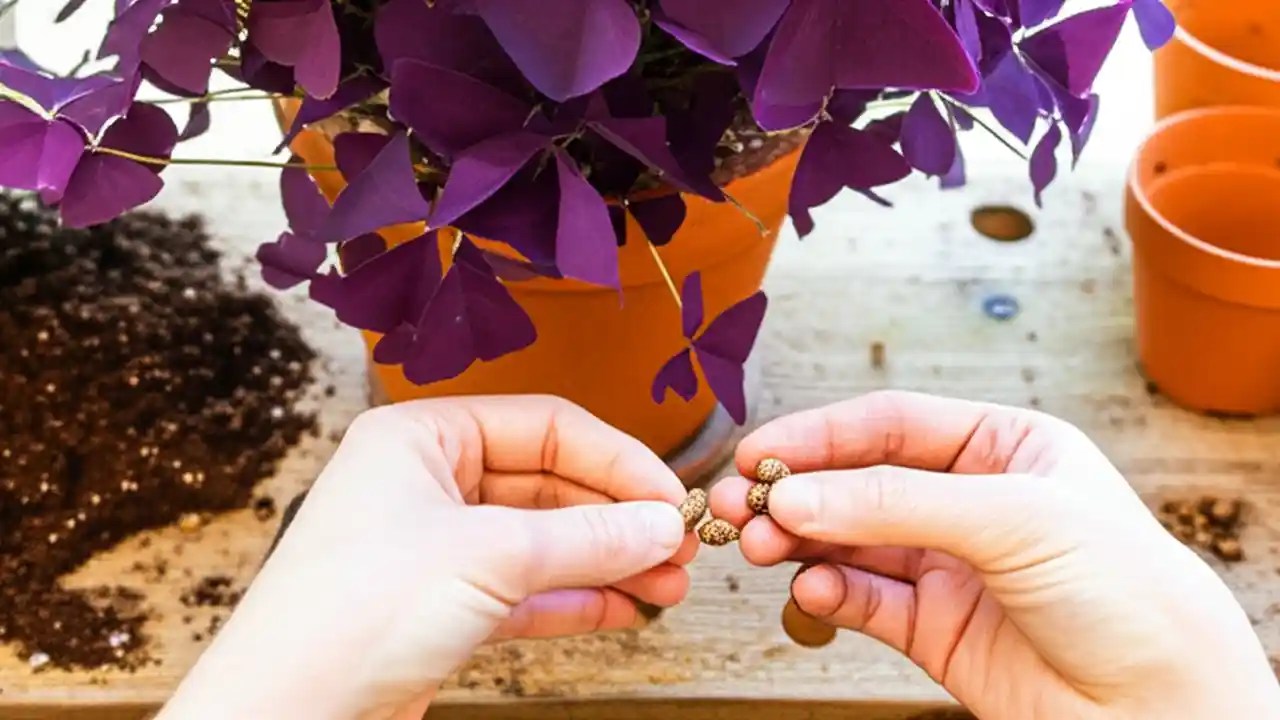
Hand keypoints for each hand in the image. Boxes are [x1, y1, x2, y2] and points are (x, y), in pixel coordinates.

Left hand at [160, 396, 695, 719]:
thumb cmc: (352, 615)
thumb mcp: (488, 558)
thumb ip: (585, 538)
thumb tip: (662, 523)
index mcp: (421, 438)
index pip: (545, 425)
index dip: (617, 459)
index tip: (672, 498)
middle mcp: (428, 484)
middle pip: (551, 484)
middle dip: (618, 517)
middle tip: (681, 548)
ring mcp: (436, 549)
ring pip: (545, 542)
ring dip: (609, 562)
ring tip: (669, 585)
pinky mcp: (443, 608)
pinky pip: (528, 591)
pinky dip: (579, 599)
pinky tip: (627, 609)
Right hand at [711, 391, 1279, 718]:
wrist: (1163, 710)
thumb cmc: (1131, 594)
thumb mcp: (1014, 518)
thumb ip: (897, 502)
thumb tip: (801, 491)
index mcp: (1005, 449)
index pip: (892, 426)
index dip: (822, 435)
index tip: (764, 451)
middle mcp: (971, 503)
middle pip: (859, 483)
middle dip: (797, 490)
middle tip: (741, 501)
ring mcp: (950, 567)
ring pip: (851, 541)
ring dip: (800, 539)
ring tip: (760, 543)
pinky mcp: (934, 629)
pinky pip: (863, 599)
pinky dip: (828, 591)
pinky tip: (809, 585)